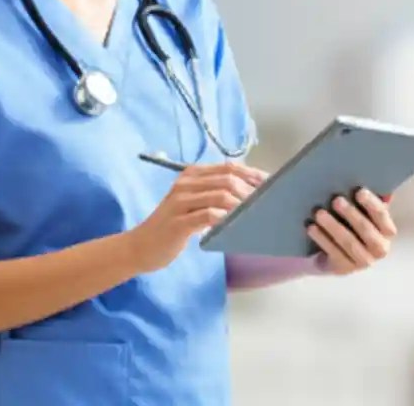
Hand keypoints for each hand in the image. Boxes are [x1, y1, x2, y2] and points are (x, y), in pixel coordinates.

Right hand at [127, 161, 267, 273]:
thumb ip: (215, 196)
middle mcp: (186, 183)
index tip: (273, 186)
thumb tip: (251, 195)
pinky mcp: (179, 222)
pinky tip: (237, 227)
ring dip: (243, 206)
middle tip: (269, 204)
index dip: (254, 175)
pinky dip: (227, 219)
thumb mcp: (194, 205)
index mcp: (192, 175)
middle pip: (229, 179)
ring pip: (222, 195)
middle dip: (253, 191)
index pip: (230, 167)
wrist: (140, 247)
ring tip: (257, 216)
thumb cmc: (172, 227)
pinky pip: (209, 216)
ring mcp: (181, 201)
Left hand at [307, 188, 396, 275]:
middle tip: (336, 200)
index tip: (359, 191)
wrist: (340, 255)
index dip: (371, 204)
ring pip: (349, 243)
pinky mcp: (345, 269)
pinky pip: (333, 253)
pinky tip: (312, 228)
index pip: (382, 216)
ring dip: (333, 227)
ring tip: (319, 213)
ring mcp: (363, 262)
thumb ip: (367, 201)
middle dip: (351, 214)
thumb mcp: (363, 214)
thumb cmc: (354, 226)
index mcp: (388, 231)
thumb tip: (365, 180)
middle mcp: (380, 249)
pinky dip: (322, 239)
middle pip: (366, 230)